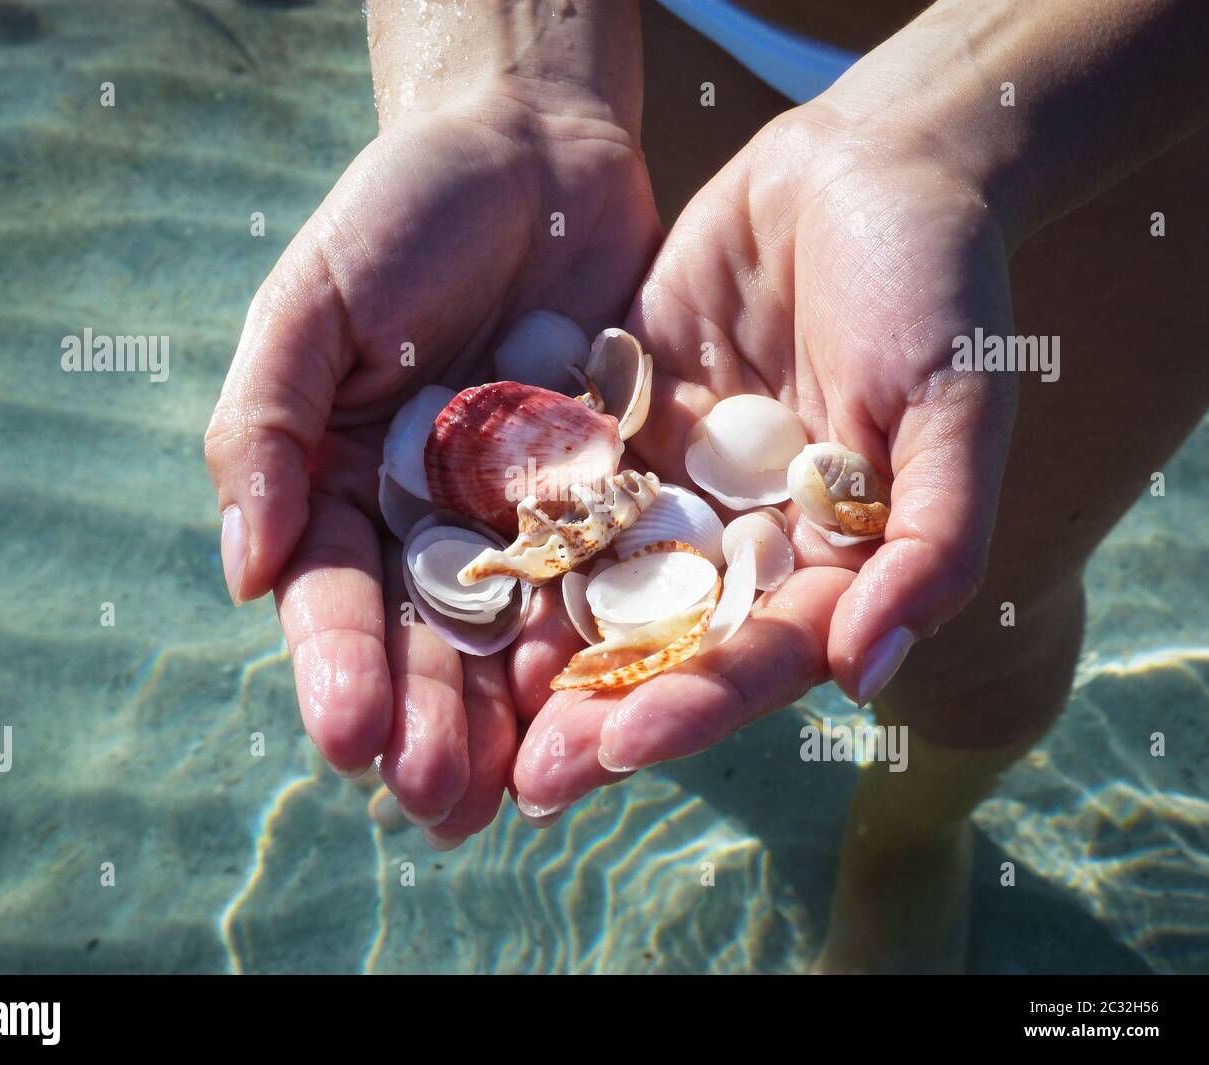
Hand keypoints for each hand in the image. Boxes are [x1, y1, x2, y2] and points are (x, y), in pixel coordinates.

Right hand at [204, 87, 658, 840]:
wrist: (538, 153)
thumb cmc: (403, 213)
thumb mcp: (313, 304)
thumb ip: (267, 427)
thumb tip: (243, 568)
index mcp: (346, 486)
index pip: (337, 593)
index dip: (339, 664)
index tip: (345, 734)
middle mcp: (434, 521)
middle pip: (430, 638)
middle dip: (430, 719)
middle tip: (439, 801)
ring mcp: (528, 518)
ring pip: (520, 633)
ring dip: (515, 717)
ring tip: (515, 794)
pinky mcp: (614, 497)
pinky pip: (613, 575)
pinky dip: (609, 637)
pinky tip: (611, 701)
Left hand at [511, 104, 1017, 815]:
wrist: (873, 166)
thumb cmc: (942, 290)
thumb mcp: (957, 410)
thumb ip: (931, 543)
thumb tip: (868, 674)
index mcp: (828, 562)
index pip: (757, 657)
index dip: (693, 707)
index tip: (617, 750)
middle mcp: (745, 540)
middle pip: (666, 640)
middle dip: (597, 709)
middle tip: (522, 784)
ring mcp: (680, 483)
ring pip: (600, 577)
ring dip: (540, 646)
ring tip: (462, 711)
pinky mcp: (625, 421)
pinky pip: (566, 481)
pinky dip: (517, 529)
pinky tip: (447, 573)